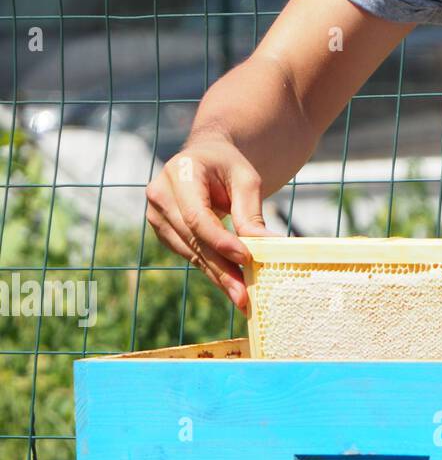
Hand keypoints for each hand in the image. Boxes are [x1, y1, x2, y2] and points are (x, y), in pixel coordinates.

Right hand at [145, 133, 267, 310]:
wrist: (207, 160)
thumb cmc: (228, 166)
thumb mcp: (245, 179)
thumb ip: (250, 211)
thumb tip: (266, 245)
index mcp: (180, 172)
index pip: (196, 215)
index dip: (220, 240)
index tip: (245, 259)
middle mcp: (161, 195)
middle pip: (193, 239)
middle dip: (222, 269)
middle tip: (244, 296)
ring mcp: (158, 216)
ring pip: (191, 253)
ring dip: (218, 277)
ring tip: (242, 298)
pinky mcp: (165, 233)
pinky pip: (191, 256)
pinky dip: (213, 272)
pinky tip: (231, 288)